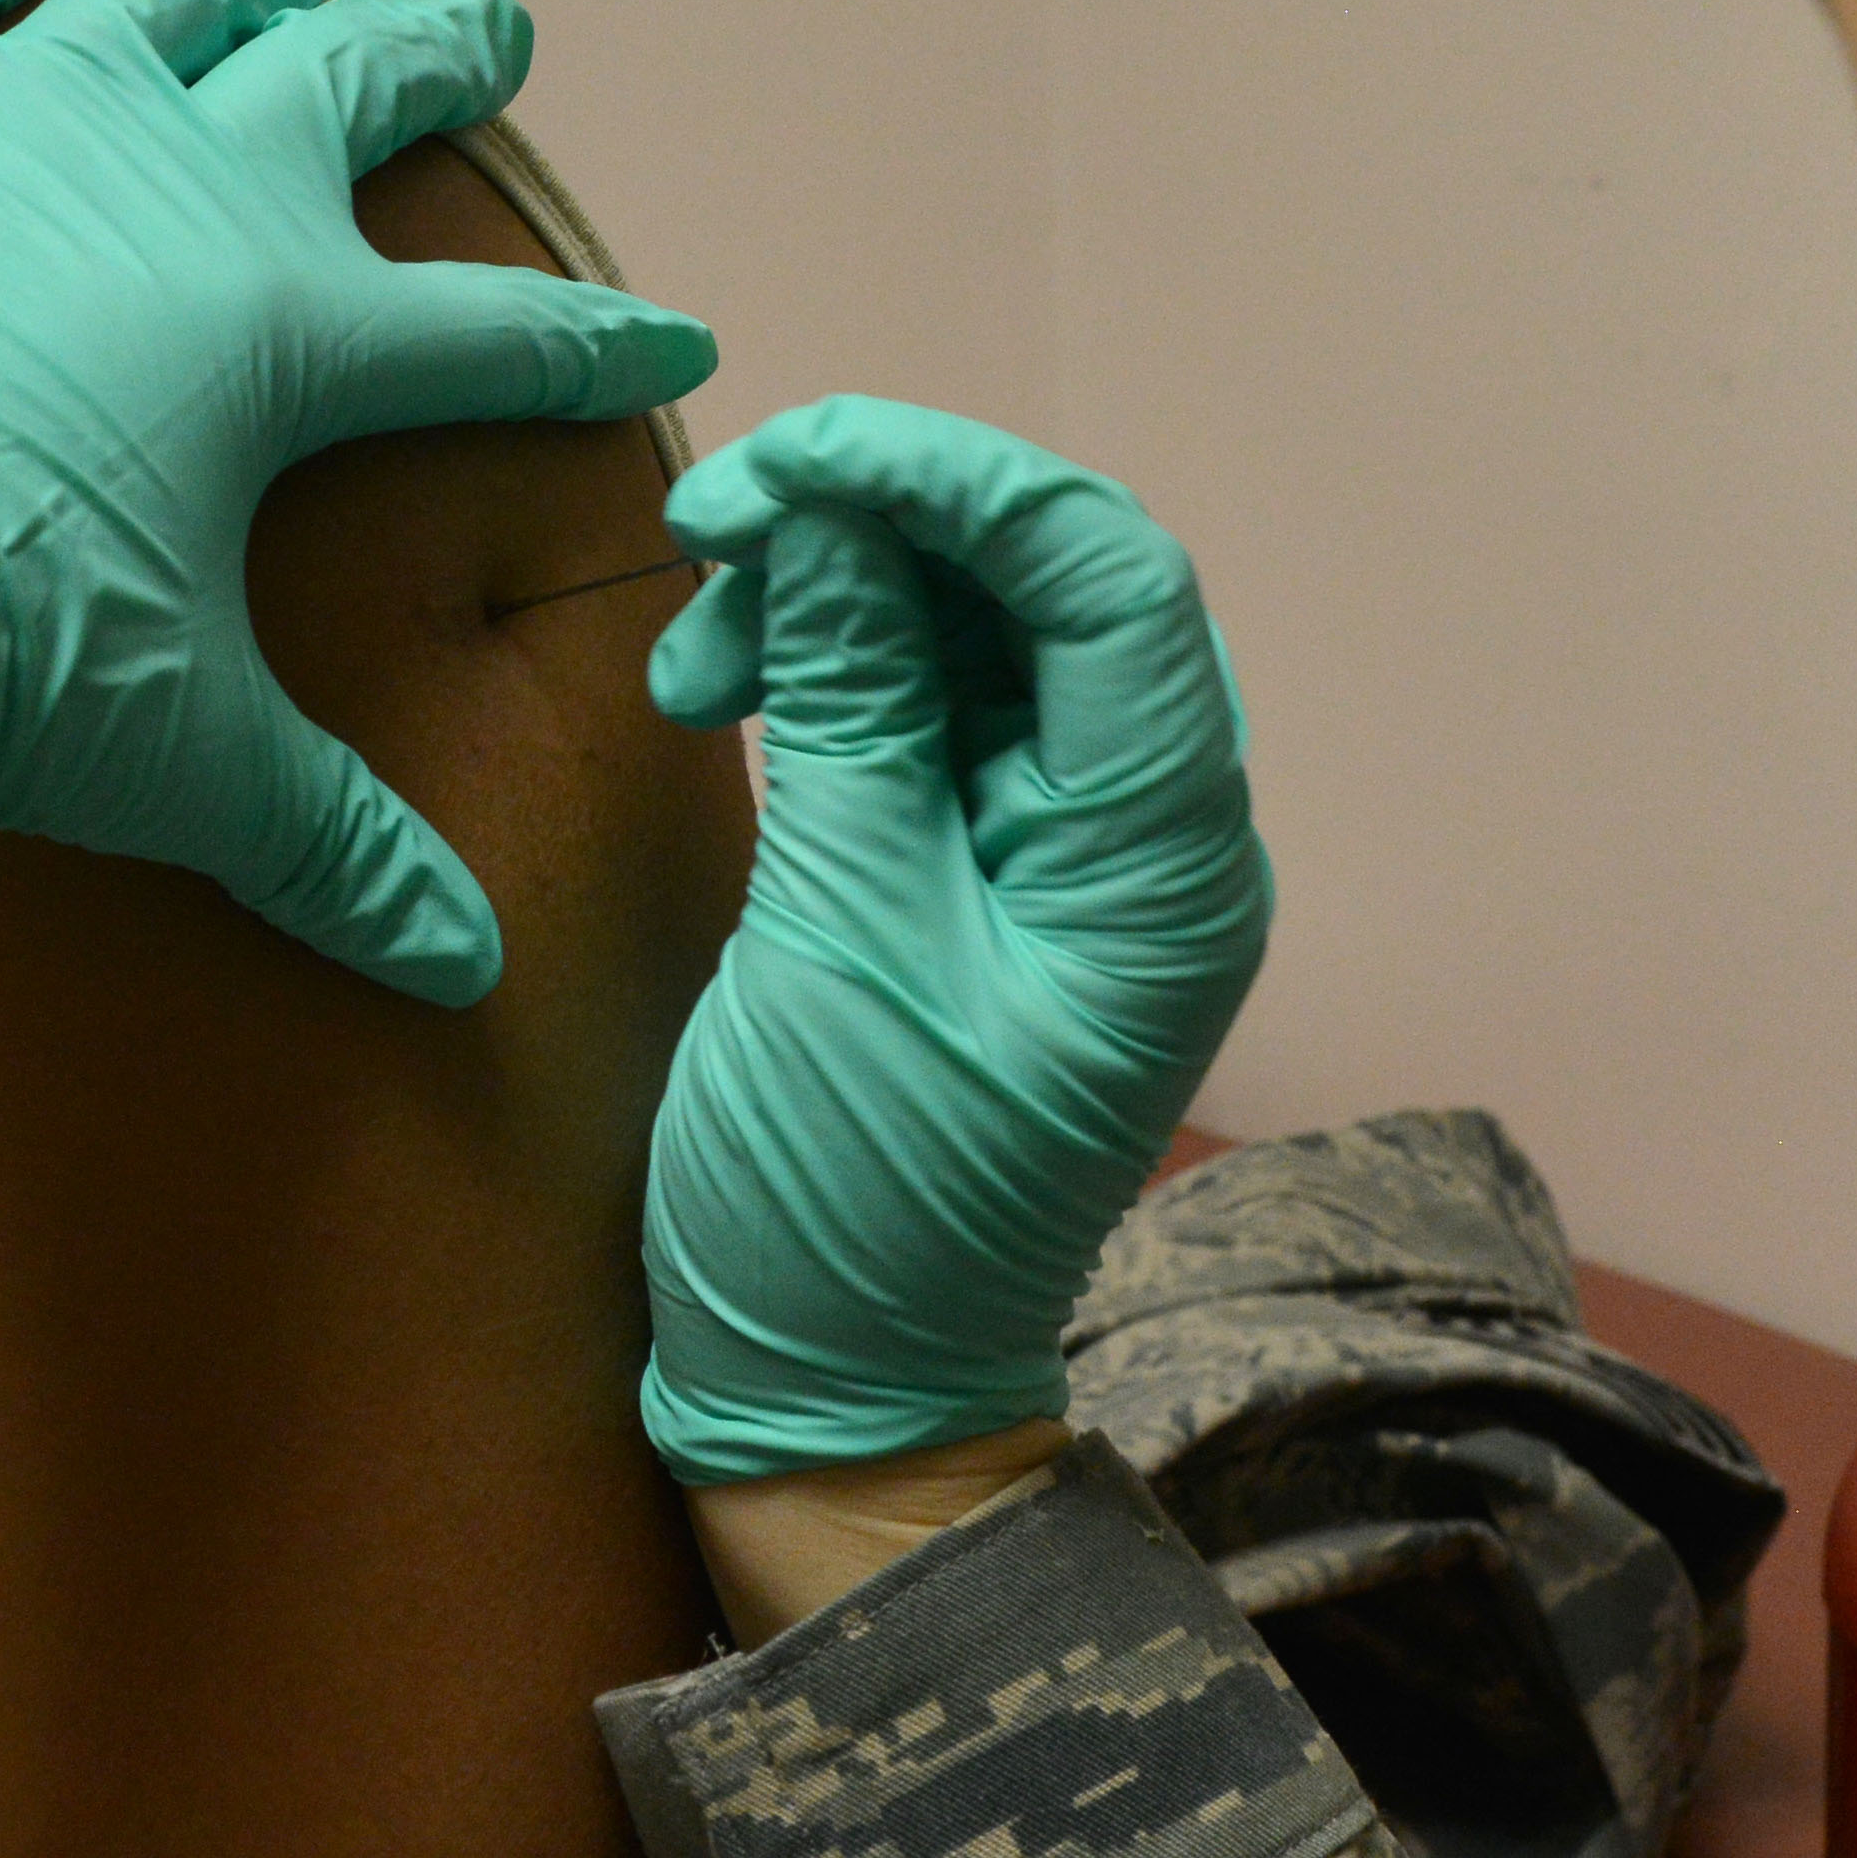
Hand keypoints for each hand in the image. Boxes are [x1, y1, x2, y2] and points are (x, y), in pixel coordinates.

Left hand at [0, 0, 718, 1001]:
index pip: (491, 340)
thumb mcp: (182, 759)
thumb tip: (462, 961)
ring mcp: (24, 109)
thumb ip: (332, 842)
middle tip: (490, 24)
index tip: (667, 334)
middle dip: (438, 56)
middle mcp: (182, 181)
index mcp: (291, 333)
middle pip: (352, 89)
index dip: (591, 343)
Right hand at [633, 400, 1269, 1479]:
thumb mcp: (839, 940)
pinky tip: (729, 686)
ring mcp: (1076, 858)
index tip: (788, 462)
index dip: (954, 480)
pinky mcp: (994, 875)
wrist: (837, 1395)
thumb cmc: (851, 1204)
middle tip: (709, 532)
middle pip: (1052, 585)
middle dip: (882, 523)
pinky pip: (940, 710)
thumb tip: (830, 521)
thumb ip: (854, 711)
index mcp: (1162, 869)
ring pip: (983, 632)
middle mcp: (1151, 843)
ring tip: (693, 648)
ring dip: (838, 594)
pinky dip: (837, 670)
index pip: (1109, 581)